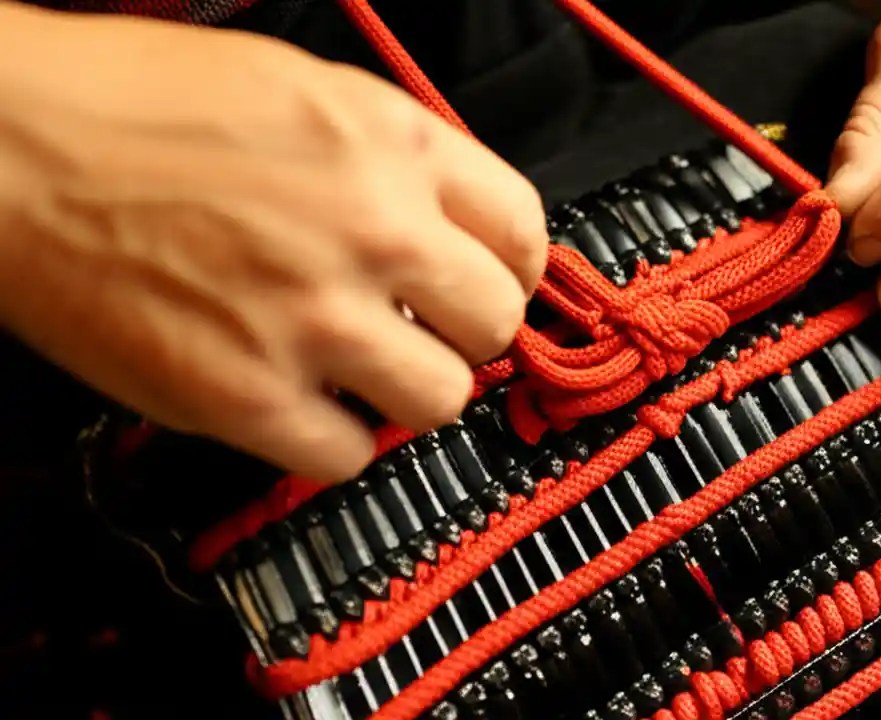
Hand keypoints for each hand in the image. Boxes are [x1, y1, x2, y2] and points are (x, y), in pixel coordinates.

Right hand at [0, 6, 546, 480]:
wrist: (8, 146)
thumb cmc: (130, 104)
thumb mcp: (298, 91)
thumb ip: (393, 160)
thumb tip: (450, 230)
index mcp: (390, 144)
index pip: (523, 229)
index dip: (514, 268)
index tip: (491, 286)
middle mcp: (371, 230)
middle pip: (495, 323)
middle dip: (462, 331)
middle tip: (420, 330)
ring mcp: (314, 319)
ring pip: (440, 401)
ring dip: (405, 392)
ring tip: (354, 369)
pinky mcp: (248, 397)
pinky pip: (348, 457)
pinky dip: (330, 441)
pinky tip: (295, 402)